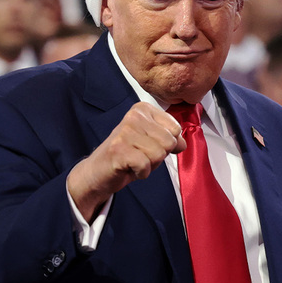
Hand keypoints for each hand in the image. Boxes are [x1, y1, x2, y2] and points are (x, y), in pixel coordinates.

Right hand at [66, 101, 185, 220]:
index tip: (149, 145)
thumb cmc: (127, 155)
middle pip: (169, 142)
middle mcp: (133, 116)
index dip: (167, 144)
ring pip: (159, 154)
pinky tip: (129, 168)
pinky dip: (141, 173)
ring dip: (149, 164)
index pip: (175, 129)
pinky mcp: (118, 150)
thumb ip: (170, 138)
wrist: (99, 171)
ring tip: (134, 161)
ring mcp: (124, 132)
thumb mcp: (152, 142)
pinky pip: (145, 165)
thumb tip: (182, 143)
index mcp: (143, 109)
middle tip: (141, 155)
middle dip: (159, 155)